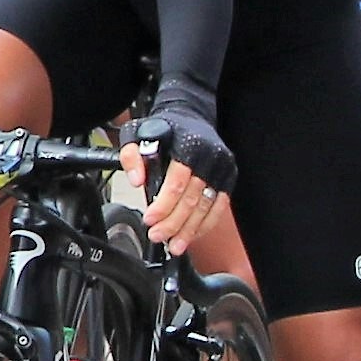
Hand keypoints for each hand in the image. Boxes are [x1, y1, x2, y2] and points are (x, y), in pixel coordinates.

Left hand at [123, 108, 234, 253]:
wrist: (191, 115)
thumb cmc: (164, 126)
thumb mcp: (137, 132)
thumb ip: (132, 156)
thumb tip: (137, 181)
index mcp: (189, 146)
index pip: (177, 183)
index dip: (163, 205)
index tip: (149, 220)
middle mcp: (210, 158)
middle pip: (192, 200)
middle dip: (173, 223)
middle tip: (157, 236)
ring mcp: (222, 170)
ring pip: (207, 207)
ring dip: (190, 230)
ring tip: (174, 245)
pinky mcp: (228, 178)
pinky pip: (219, 207)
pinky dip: (205, 224)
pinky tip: (192, 235)